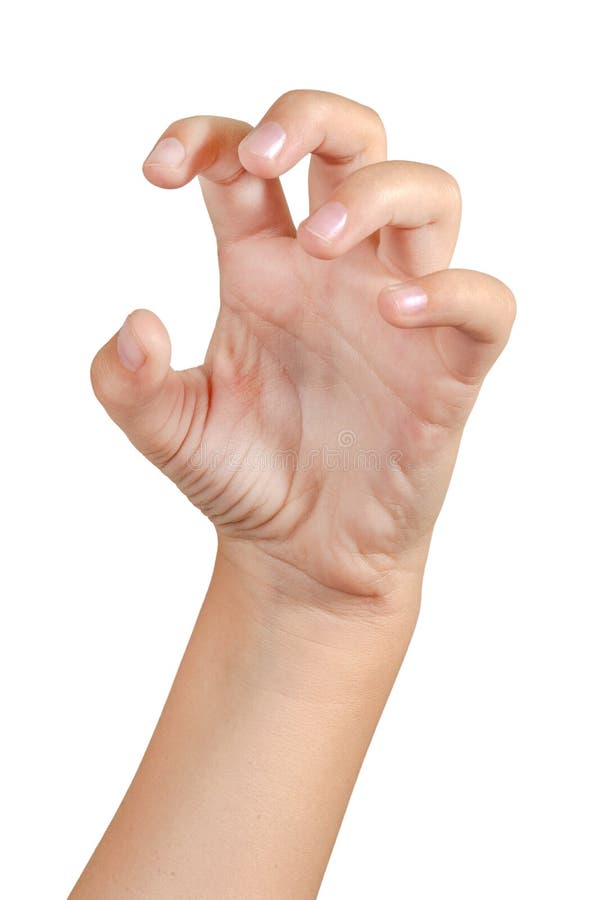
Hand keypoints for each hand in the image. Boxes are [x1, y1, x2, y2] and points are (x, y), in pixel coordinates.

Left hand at [91, 90, 514, 604]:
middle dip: (310, 120)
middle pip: (353, 141)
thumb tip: (135, 324)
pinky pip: (483, 305)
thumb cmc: (244, 479)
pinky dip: (453, 293)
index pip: (245, 160)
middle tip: (262, 159)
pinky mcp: (447, 369)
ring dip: (377, 194)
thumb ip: (126, 381)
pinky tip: (395, 313)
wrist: (302, 554)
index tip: (158, 172)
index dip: (205, 137)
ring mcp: (397, 313)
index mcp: (264, 269)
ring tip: (319, 243)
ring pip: (429, 197)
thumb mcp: (168, 430)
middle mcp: (335, 275)